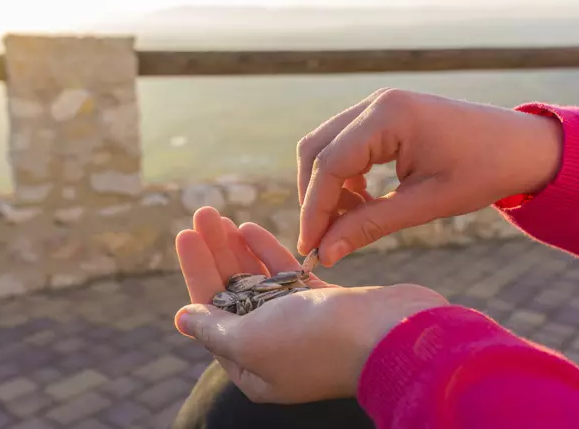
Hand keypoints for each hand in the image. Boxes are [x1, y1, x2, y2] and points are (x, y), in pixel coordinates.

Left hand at [173, 206, 447, 402]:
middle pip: (233, 293)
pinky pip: (287, 276)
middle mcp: (273, 348)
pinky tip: (251, 229)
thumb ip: (215, 329)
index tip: (185, 234)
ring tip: (220, 217)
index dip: (197, 271)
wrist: (394, 334)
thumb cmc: (319, 342)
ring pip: (259, 281)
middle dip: (216, 253)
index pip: (211, 312)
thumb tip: (183, 318)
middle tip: (202, 213)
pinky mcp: (326, 304)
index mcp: (251, 366)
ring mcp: (301, 325)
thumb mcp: (253, 341)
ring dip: (239, 249)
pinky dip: (269, 253)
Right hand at [297, 88, 563, 265]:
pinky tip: (359, 201)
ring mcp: (377, 106)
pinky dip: (342, 176)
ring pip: (325, 147)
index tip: (309, 248)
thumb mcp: (425, 204)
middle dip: (313, 197)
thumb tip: (324, 253)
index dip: (314, 210)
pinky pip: (344, 145)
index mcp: (389, 116)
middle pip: (316, 150)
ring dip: (325, 187)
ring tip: (344, 223)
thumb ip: (369, 226)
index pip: (330, 164)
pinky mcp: (382, 116)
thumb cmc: (483, 171)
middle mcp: (375, 103)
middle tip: (320, 240)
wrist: (522, 146)